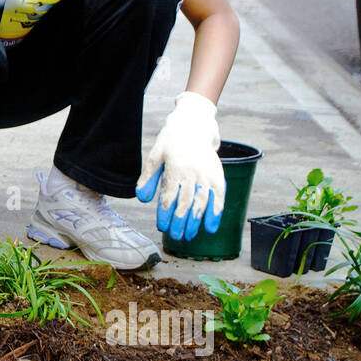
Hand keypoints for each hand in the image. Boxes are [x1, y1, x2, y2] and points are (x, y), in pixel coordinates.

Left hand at [135, 91, 225, 240]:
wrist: (194, 125)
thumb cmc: (170, 143)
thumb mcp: (155, 156)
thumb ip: (149, 178)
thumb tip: (142, 199)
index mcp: (175, 168)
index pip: (169, 196)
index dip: (166, 213)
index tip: (161, 227)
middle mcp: (192, 172)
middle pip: (186, 202)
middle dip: (180, 222)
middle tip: (175, 236)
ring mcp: (207, 174)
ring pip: (202, 202)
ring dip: (196, 221)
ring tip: (189, 236)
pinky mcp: (218, 176)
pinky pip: (219, 197)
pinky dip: (216, 213)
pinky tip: (211, 227)